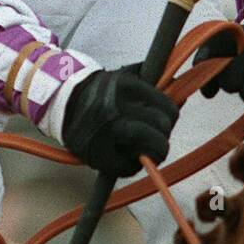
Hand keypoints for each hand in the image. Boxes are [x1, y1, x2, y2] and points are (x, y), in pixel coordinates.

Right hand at [61, 64, 179, 177]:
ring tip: (154, 152)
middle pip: (159, 125)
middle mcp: (114, 107)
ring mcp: (105, 131)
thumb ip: (150, 81)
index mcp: (124, 85)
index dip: (171, 115)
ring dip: (157, 152)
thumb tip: (182, 95)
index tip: (168, 120)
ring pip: (148, 146)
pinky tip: (131, 160)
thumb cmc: (99, 92)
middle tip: (160, 138)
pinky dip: (133, 166)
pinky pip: (127, 166)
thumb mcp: (122, 77)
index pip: (164, 104)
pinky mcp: (96, 154)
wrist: (61, 103)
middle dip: (164, 134)